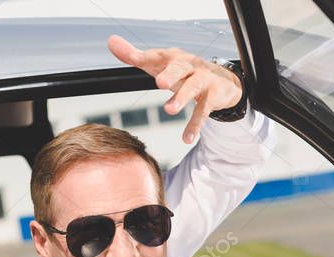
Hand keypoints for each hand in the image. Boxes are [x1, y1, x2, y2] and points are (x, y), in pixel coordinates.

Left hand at [107, 35, 242, 143]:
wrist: (222, 81)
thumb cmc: (184, 72)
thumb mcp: (160, 64)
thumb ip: (136, 56)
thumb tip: (111, 42)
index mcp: (173, 57)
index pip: (157, 56)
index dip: (144, 56)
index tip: (132, 57)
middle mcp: (189, 66)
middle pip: (180, 67)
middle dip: (171, 74)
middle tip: (160, 82)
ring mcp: (203, 80)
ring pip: (193, 87)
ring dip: (182, 98)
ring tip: (169, 110)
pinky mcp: (212, 96)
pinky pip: (203, 111)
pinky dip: (195, 124)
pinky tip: (187, 138)